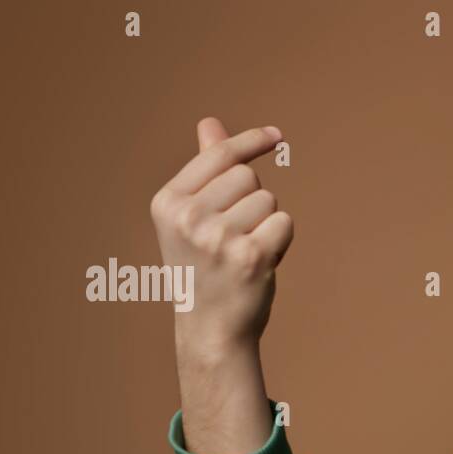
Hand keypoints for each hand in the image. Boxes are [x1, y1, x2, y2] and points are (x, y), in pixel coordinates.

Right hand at [150, 117, 292, 358]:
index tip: (277, 136)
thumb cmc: (204, 269)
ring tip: (244, 252)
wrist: (210, 330)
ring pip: (268, 200)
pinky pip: (284, 223)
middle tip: (235, 236)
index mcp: (168, 203)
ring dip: (266, 223)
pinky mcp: (250, 256)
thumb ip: (204, 170)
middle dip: (252, 201)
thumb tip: (210, 123)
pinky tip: (261, 263)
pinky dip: (280, 241)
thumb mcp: (192, 218)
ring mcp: (218, 238)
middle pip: (247, 177)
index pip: (218, 156)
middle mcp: (188, 218)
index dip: (250, 142)